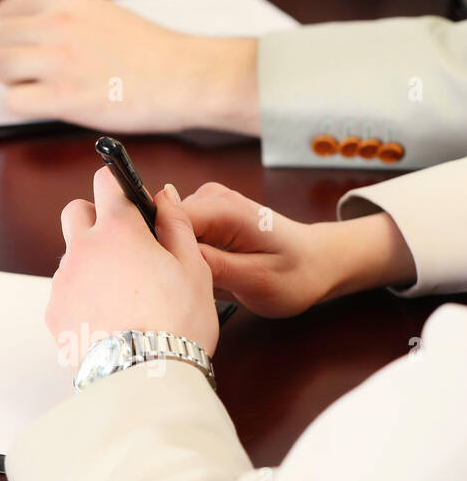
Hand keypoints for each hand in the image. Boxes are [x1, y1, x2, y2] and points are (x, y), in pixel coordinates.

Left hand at [0, 0, 260, 134]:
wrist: (183, 76)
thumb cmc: (148, 50)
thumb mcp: (98, 11)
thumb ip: (59, 16)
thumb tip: (22, 32)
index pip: (3, 12)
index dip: (11, 34)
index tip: (26, 47)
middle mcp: (56, 24)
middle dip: (6, 57)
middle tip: (28, 71)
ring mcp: (58, 60)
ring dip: (11, 81)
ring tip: (37, 87)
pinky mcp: (62, 97)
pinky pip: (13, 101)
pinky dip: (25, 107)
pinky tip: (48, 104)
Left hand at [48, 168, 218, 368]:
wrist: (145, 377)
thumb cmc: (177, 324)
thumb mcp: (194, 268)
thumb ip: (176, 224)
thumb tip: (164, 197)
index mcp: (117, 230)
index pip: (106, 181)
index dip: (120, 186)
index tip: (131, 200)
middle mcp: (82, 249)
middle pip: (75, 211)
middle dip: (94, 217)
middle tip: (123, 243)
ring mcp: (64, 281)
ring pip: (71, 256)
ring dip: (91, 262)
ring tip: (123, 293)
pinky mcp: (54, 311)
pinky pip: (66, 291)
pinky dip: (83, 296)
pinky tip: (109, 317)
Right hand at [182, 182, 416, 316]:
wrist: (318, 263)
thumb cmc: (295, 275)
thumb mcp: (255, 280)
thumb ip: (210, 263)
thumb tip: (168, 246)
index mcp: (224, 209)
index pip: (165, 219)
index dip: (162, 250)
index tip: (174, 279)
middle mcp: (210, 196)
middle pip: (163, 225)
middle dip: (173, 257)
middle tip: (201, 283)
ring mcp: (206, 202)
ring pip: (169, 232)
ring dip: (182, 258)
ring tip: (211, 278)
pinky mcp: (204, 213)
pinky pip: (180, 235)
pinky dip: (190, 256)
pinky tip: (211, 270)